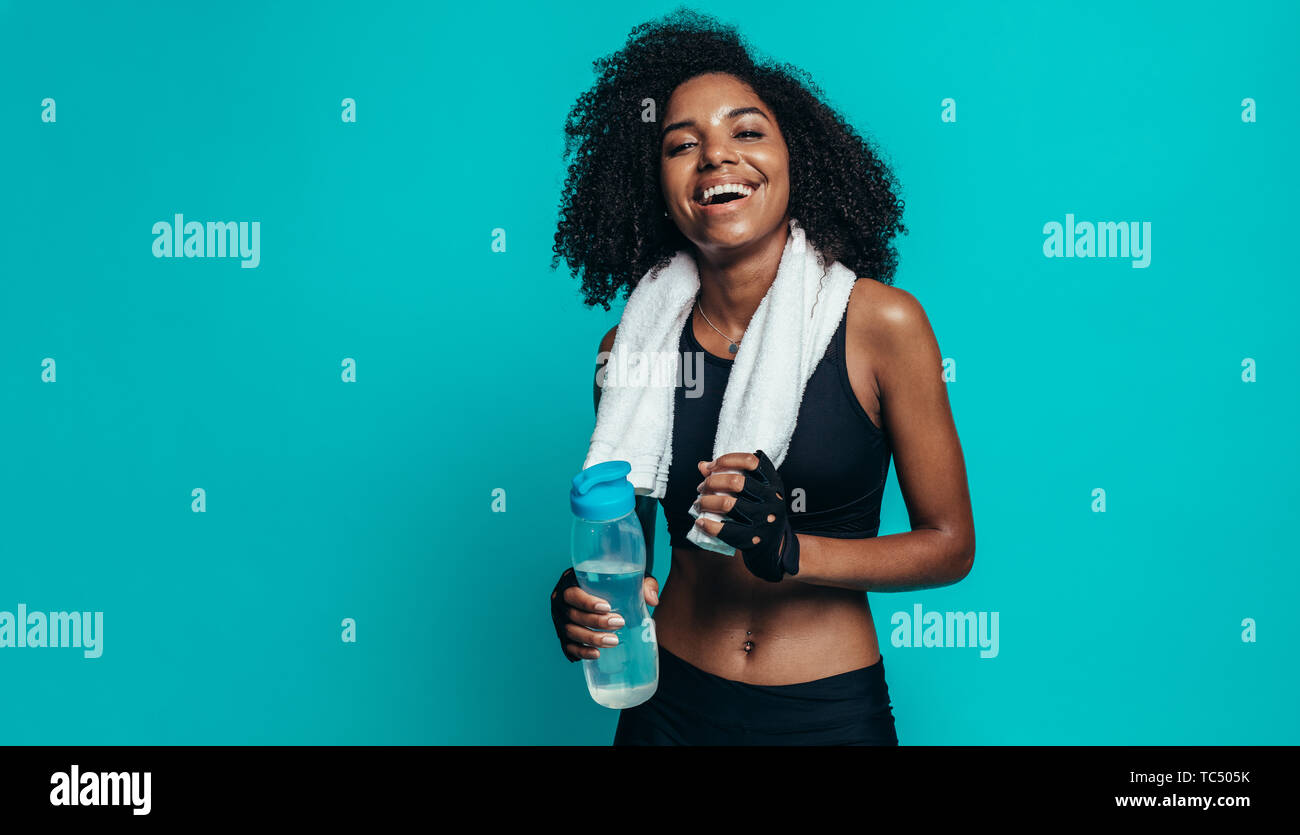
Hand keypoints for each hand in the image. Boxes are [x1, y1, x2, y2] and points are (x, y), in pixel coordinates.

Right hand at [550, 567, 659, 662]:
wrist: (603, 590)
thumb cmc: (614, 581)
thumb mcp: (629, 576)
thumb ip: (644, 583)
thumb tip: (652, 600)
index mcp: (569, 581)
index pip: (572, 593)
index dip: (586, 602)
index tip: (607, 607)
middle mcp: (559, 600)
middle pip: (572, 614)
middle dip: (595, 622)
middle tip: (619, 624)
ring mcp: (559, 619)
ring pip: (570, 632)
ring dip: (591, 638)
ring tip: (613, 642)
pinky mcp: (563, 635)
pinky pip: (567, 646)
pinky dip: (580, 652)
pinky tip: (596, 655)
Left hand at [692, 449, 799, 581]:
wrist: (775, 545)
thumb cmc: (760, 511)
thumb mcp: (755, 490)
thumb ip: (730, 475)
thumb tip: (702, 465)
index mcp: (772, 482)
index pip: (751, 461)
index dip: (727, 460)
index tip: (711, 467)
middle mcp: (771, 498)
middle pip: (736, 482)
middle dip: (711, 482)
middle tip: (701, 487)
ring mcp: (764, 519)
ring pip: (727, 504)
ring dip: (706, 501)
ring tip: (698, 503)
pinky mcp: (754, 538)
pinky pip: (726, 530)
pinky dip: (708, 525)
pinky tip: (700, 522)